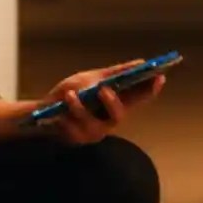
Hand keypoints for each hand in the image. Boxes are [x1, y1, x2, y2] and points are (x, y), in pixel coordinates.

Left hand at [37, 60, 165, 145]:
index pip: (139, 98)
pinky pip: (74, 130)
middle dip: (112, 103)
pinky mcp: (77, 140)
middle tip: (103, 89)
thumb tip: (140, 63)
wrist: (43, 112)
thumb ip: (114, 74)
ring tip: (70, 95)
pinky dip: (66, 117)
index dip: (151, 89)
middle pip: (119, 114)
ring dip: (79, 108)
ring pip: (92, 123)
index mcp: (116, 104)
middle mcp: (109, 120)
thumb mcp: (91, 79)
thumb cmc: (71, 94)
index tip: (159, 77)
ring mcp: (94, 132)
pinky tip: (59, 110)